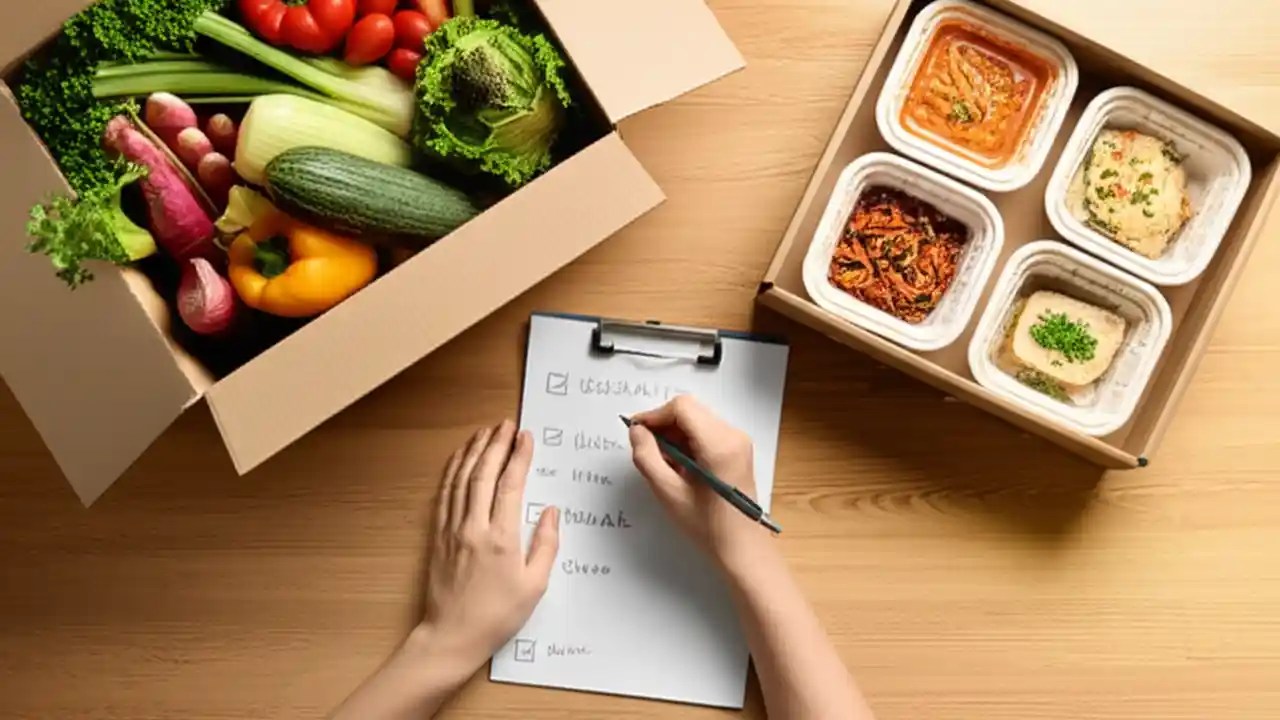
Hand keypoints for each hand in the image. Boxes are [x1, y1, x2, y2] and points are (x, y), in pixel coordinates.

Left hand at [417, 421, 559, 672]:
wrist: (451, 636)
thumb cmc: (496, 616)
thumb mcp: (534, 585)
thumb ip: (545, 544)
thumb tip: (550, 513)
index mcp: (501, 538)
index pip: (510, 485)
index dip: (518, 457)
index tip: (526, 437)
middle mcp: (473, 527)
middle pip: (483, 473)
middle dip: (496, 444)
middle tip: (506, 425)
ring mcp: (452, 529)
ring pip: (461, 479)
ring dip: (473, 451)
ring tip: (485, 432)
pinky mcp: (438, 536)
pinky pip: (444, 494)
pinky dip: (452, 471)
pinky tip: (459, 459)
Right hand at [627, 396, 771, 572]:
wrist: (741, 546)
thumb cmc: (708, 526)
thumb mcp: (668, 492)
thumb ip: (647, 457)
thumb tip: (637, 431)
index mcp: (719, 445)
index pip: (682, 408)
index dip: (654, 415)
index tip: (636, 430)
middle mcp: (733, 436)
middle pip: (689, 411)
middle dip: (663, 425)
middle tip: (647, 449)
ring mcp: (738, 441)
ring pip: (696, 419)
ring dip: (674, 434)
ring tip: (664, 463)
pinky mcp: (737, 449)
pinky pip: (706, 431)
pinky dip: (687, 441)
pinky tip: (679, 466)